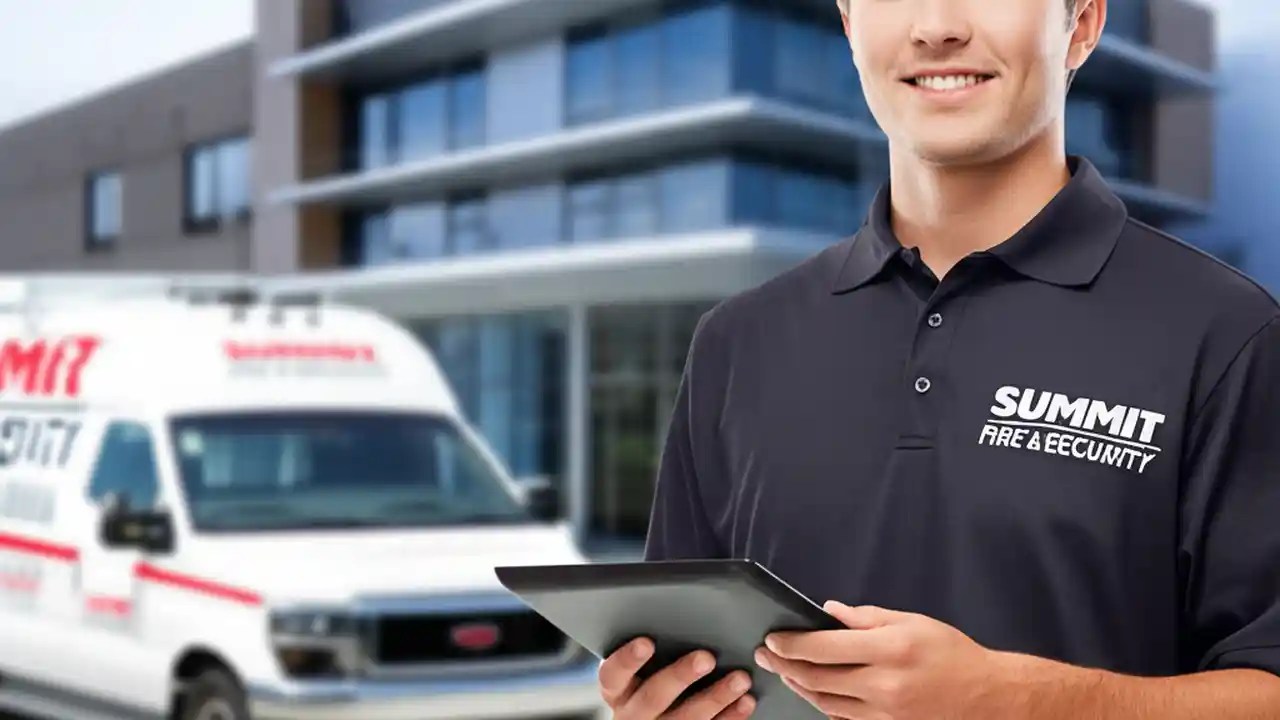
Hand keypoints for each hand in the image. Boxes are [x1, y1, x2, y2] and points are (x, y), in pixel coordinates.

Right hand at [598, 636, 756, 718]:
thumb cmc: (644, 688)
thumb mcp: (636, 674)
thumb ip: (648, 653)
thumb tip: (675, 614)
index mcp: (618, 692)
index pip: (613, 675)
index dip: (628, 659)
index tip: (646, 642)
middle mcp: (634, 714)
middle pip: (653, 697)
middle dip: (680, 676)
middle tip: (705, 658)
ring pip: (686, 719)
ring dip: (716, 697)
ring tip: (739, 679)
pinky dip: (731, 716)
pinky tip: (745, 701)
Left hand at [754, 602, 1010, 719]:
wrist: (988, 697)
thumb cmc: (951, 652)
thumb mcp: (911, 621)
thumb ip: (866, 617)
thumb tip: (828, 611)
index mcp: (889, 649)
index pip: (825, 647)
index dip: (791, 644)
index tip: (772, 639)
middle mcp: (884, 684)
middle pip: (817, 678)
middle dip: (784, 666)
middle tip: (765, 656)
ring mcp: (884, 712)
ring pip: (825, 702)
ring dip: (799, 687)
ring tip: (783, 673)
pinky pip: (844, 717)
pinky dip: (823, 704)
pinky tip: (812, 692)